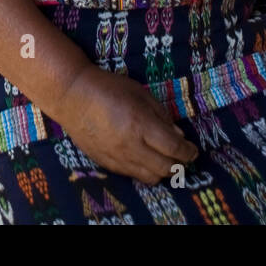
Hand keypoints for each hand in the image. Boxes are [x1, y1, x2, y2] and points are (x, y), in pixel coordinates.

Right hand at [53, 65, 197, 183]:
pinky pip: (132, 175)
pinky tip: (145, 159)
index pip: (173, 148)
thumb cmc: (108, 87)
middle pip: (165, 168)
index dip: (188, 152)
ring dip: (162, 171)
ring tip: (164, 159)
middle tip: (182, 156)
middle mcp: (131, 146)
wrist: (71, 96)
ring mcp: (117, 157)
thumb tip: (177, 135)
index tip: (193, 150)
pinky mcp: (106, 163)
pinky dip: (144, 170)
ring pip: (150, 177)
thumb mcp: (140, 93)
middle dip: (179, 165)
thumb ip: (161, 114)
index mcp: (141, 124)